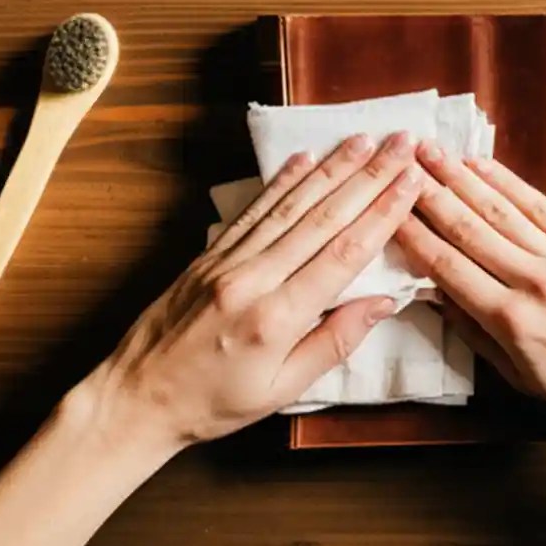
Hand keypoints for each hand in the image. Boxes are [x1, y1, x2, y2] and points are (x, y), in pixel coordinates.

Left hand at [69, 132, 423, 456]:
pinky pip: (253, 211)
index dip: (381, 215)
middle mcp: (252, 279)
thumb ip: (334, 342)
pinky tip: (304, 158)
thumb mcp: (282, 391)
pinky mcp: (209, 255)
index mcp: (276, 318)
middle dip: (367, 178)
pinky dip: (281, 182)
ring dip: (331, 169)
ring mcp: (227, 261)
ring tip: (364, 140)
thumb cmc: (213, 404)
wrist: (135, 398)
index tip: (410, 181)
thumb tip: (384, 302)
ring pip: (290, 206)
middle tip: (400, 144)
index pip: (342, 255)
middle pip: (322, 218)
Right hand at [394, 141, 545, 423]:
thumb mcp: (521, 377)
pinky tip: (481, 165)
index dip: (412, 235)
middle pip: (467, 228)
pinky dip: (508, 183)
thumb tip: (435, 297)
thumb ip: (475, 334)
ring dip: (459, 177)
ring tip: (430, 152)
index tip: (387, 211)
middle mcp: (534, 281)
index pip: (447, 267)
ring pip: (500, 209)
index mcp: (511, 320)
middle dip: (428, 193)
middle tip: (399, 163)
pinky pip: (540, 205)